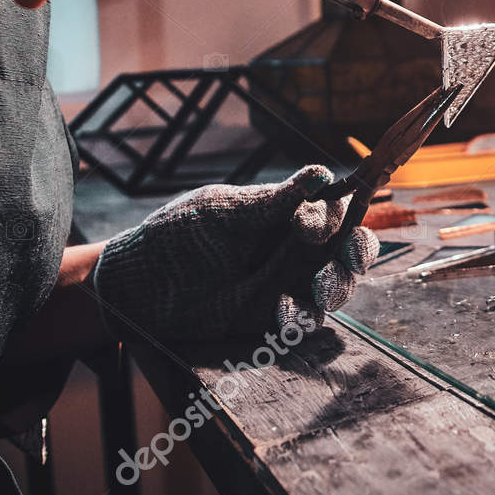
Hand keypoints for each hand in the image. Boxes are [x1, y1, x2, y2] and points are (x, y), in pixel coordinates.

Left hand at [91, 167, 380, 342]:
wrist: (138, 285)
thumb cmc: (178, 235)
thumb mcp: (225, 212)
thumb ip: (274, 201)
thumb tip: (321, 174)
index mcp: (288, 215)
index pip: (335, 212)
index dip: (338, 217)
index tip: (306, 225)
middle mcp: (295, 248)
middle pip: (349, 251)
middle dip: (357, 254)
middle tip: (345, 258)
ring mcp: (286, 284)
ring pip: (336, 287)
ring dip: (336, 286)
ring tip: (316, 288)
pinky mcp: (271, 318)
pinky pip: (303, 320)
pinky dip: (299, 316)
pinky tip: (280, 311)